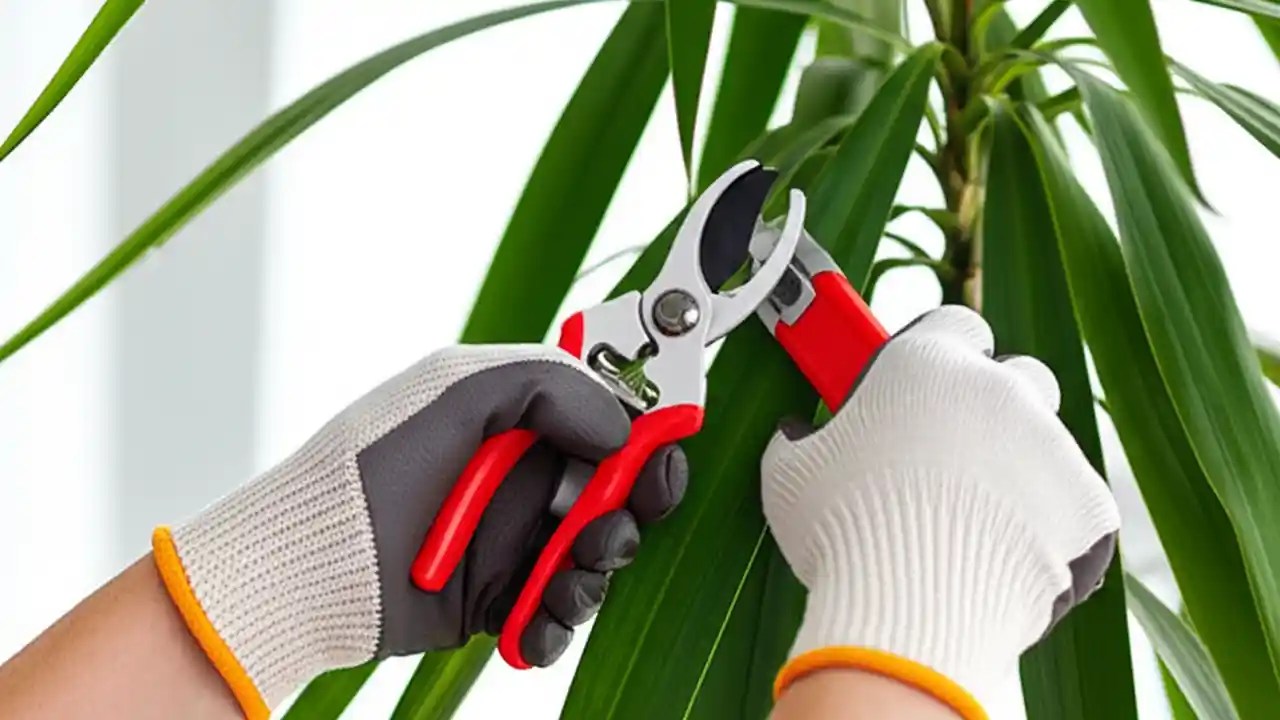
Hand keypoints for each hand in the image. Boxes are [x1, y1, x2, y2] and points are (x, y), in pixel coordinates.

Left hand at [152, 345, 685, 715]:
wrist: (308, 567)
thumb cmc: (371, 467)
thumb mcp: (456, 389)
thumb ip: (547, 384)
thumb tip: (620, 426)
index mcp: (520, 422)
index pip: (610, 423)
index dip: (646, 441)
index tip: (659, 460)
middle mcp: (522, 480)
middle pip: (616, 497)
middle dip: (623, 517)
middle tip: (602, 532)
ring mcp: (512, 542)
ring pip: (594, 562)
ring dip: (589, 577)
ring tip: (556, 586)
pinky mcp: (498, 599)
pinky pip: (556, 615)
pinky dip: (553, 624)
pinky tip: (528, 626)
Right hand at [762, 306, 1119, 715]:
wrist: (913, 610)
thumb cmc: (842, 533)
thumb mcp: (788, 474)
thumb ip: (799, 438)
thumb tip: (795, 435)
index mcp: (928, 361)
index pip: (953, 323)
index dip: (938, 354)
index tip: (919, 388)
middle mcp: (1001, 388)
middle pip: (1016, 376)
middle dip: (992, 408)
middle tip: (950, 456)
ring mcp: (1054, 445)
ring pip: (1046, 444)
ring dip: (1019, 470)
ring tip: (970, 525)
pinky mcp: (1090, 505)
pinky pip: (1074, 506)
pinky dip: (1050, 528)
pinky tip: (1005, 559)